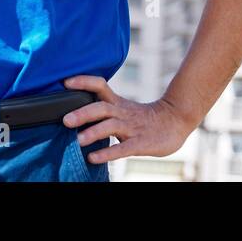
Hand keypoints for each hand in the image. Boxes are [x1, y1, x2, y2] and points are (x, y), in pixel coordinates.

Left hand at [62, 75, 197, 163]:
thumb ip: (105, 111)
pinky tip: (93, 158)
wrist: (176, 121)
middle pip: (101, 107)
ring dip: (93, 132)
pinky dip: (107, 153)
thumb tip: (76, 114)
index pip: (99, 86)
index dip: (83, 82)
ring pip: (111, 126)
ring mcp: (132, 128)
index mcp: (118, 103)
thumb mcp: (124, 109)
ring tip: (78, 141)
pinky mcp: (140, 143)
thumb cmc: (145, 118)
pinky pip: (123, 148)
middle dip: (83, 112)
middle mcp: (122, 113)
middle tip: (65, 120)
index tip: (65, 82)